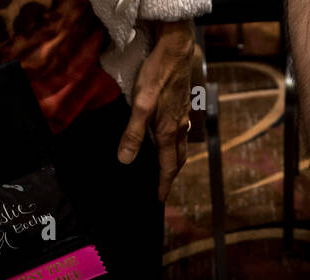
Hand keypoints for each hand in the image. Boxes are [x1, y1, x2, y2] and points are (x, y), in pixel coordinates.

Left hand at [117, 21, 194, 200]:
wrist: (175, 49)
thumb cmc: (157, 75)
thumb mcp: (140, 105)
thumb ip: (133, 133)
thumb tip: (126, 160)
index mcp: (169, 132)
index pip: (167, 167)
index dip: (163, 185)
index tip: (159, 200)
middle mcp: (179, 127)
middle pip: (178, 160)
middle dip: (170, 176)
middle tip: (162, 188)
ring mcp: (183, 116)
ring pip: (181, 145)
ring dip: (174, 160)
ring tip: (164, 168)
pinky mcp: (182, 105)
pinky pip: (181, 132)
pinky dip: (175, 143)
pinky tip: (166, 138)